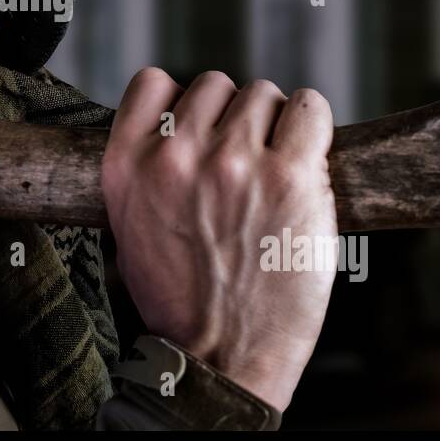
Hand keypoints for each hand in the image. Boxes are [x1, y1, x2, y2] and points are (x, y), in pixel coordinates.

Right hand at [101, 69, 337, 411]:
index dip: (181, 102)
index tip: (200, 129)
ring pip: (263, 94)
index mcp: (126, 165)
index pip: (152, 83)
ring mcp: (233, 162)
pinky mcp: (290, 175)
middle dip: (232, 118)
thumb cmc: (181, 300)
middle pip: (215, 85)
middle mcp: (175, 155)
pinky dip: (313, 123)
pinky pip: (311, 108)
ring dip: (274, 124)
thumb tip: (184, 128)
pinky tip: (309, 155)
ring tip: (276, 170)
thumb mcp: (131, 228)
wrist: (221, 357)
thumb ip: (148, 170)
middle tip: (245, 163)